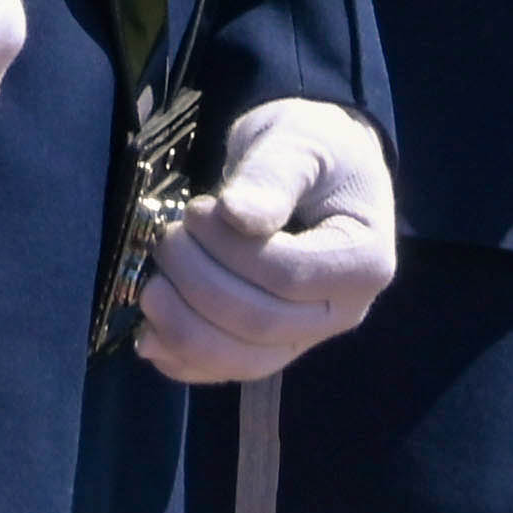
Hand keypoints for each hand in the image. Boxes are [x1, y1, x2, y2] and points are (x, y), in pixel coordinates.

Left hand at [133, 98, 396, 385]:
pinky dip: (183, 361)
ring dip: (185, 329)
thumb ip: (271, 175)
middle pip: (263, 324)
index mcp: (364, 261)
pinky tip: (149, 336)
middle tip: (166, 240)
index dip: (230, 251)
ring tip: (151, 286)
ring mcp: (307, 336)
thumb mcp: (298, 141)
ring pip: (244, 360)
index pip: (288, 276)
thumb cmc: (313, 147)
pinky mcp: (272, 347)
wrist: (315, 166)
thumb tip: (236, 215)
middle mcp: (343, 312)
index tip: (196, 211)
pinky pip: (227, 370)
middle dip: (200, 285)